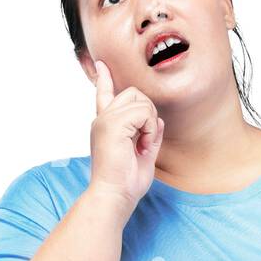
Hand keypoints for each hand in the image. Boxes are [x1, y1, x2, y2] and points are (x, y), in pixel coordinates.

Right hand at [86, 58, 162, 211]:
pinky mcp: (112, 123)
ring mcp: (105, 119)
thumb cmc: (127, 182)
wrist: (114, 195)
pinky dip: (149, 130)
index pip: (105, 95)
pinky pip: (144, 113)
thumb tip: (158, 120)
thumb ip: (151, 136)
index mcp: (106, 125)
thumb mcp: (144, 155)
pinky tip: (141, 146)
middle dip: (148, 113)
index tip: (102, 65)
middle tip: (144, 142)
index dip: (105, 79)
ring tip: (141, 146)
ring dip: (149, 123)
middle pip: (133, 93)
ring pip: (140, 100)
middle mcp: (102, 119)